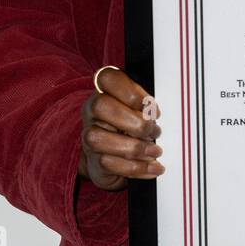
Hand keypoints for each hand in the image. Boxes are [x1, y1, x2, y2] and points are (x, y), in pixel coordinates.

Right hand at [77, 66, 163, 189]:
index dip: (131, 91)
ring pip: (100, 138)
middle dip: (134, 121)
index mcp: (105, 92)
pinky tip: (152, 168)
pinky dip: (136, 167)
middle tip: (155, 131)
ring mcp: (89, 136)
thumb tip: (156, 113)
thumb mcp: (139, 111)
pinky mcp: (94, 161)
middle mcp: (91, 111)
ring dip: (135, 147)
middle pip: (101, 106)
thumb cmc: (131, 129)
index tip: (151, 107)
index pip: (107, 78)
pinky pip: (109, 164)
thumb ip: (146, 105)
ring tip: (155, 151)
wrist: (112, 160)